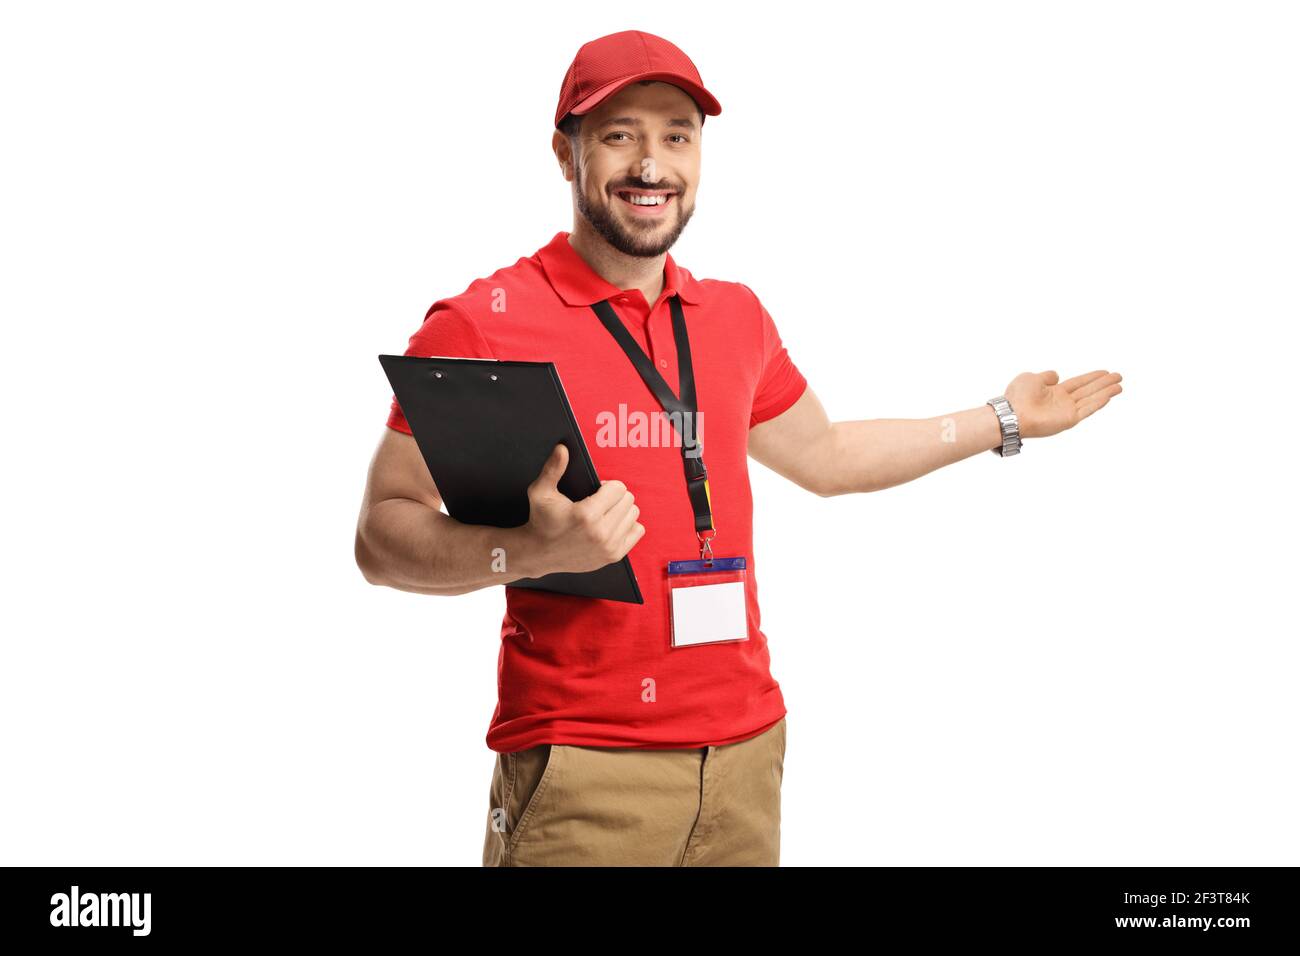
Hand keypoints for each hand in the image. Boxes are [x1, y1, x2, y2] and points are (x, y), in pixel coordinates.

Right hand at [523, 443, 645, 574]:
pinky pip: (637, 531)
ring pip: (634, 514)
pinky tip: (612, 525)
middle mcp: (601, 532)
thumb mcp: (540, 492)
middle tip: (599, 501)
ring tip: (605, 513)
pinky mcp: (613, 556)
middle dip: (615, 496)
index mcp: (586, 515)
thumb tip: (562, 448)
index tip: (595, 490)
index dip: (607, 485)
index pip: (618, 488)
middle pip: (628, 500)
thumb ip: (552, 469)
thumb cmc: (540, 520)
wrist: (539, 554)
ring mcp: (609, 546)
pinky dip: (628, 525)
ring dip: (622, 510)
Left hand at [1004, 369, 1123, 439]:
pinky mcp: (1068, 420)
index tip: (1105, 372)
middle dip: (1103, 383)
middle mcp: (1062, 401)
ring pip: (1091, 399)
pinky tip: (1108, 397)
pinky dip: (1098, 403)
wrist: (1012, 413)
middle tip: (1119, 376)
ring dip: (1105, 392)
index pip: (1078, 383)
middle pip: (1088, 390)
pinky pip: (1086, 410)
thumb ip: (1047, 376)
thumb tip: (1057, 375)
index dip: (1091, 377)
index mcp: (1054, 391)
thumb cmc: (1017, 396)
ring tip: (1120, 386)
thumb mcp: (1032, 378)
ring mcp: (1066, 411)